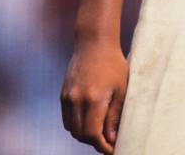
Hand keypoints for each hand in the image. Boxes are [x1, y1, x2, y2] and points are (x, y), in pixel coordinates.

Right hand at [60, 38, 128, 152]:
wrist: (94, 41)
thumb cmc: (113, 63)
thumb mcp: (120, 89)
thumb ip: (114, 116)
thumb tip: (111, 139)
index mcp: (94, 99)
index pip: (93, 135)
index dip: (102, 146)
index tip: (112, 149)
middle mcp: (77, 99)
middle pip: (81, 135)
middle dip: (94, 142)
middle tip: (107, 142)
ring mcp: (68, 96)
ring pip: (71, 129)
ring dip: (84, 135)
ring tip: (98, 132)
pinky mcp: (64, 93)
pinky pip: (66, 118)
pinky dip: (76, 124)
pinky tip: (88, 120)